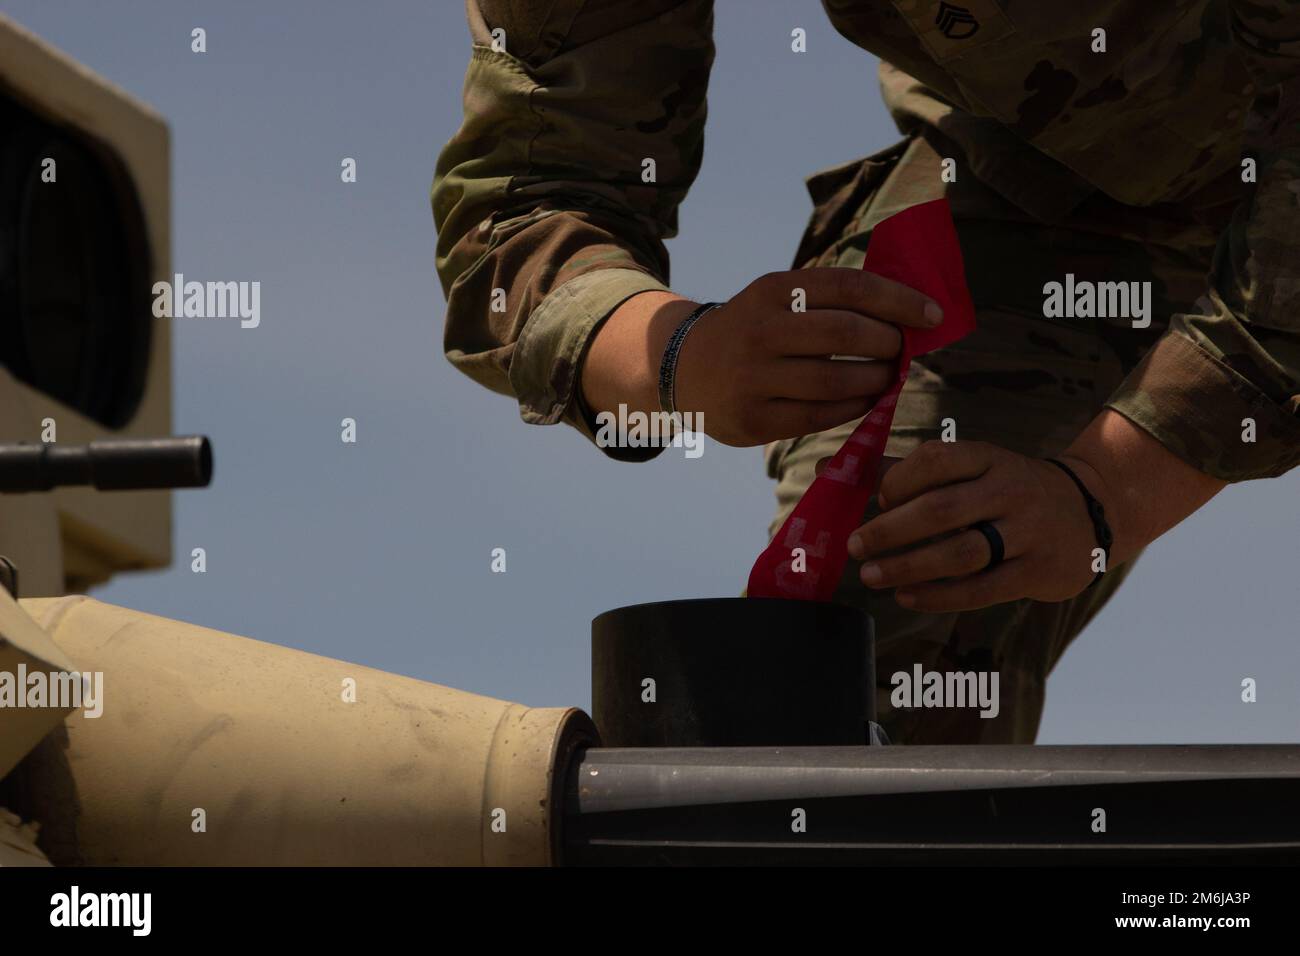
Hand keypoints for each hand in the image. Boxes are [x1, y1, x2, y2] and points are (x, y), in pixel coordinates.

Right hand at [675, 269, 942, 445]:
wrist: (683, 368)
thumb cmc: (753, 329)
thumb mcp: (778, 298)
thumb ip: (830, 301)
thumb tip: (908, 312)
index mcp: (772, 290)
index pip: (849, 286)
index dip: (899, 300)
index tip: (933, 315)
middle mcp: (760, 331)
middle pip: (846, 334)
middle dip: (889, 344)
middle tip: (901, 350)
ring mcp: (754, 378)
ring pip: (837, 382)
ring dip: (876, 381)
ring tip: (886, 377)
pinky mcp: (754, 419)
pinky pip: (820, 417)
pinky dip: (854, 409)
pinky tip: (864, 401)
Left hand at [844, 440, 1101, 610]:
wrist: (1092, 512)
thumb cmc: (1006, 490)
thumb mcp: (971, 468)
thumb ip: (904, 470)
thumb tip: (829, 467)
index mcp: (988, 457)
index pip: (936, 460)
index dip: (898, 481)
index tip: (877, 500)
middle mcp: (1010, 490)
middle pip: (940, 510)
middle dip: (889, 531)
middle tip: (853, 546)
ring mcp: (1028, 531)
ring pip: (959, 553)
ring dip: (908, 567)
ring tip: (872, 575)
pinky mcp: (1037, 571)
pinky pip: (981, 589)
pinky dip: (939, 595)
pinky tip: (908, 596)